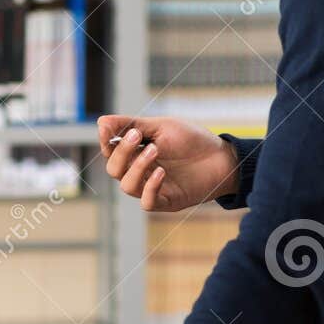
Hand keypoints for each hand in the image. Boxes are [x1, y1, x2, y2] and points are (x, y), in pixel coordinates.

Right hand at [98, 113, 239, 211]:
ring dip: (137, 167)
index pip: (110, 151)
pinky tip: (161, 172)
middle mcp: (140, 172)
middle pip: (114, 169)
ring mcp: (152, 187)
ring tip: (154, 150)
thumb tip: (101, 121)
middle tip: (137, 136)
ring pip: (127, 186)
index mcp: (136, 153)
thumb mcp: (162, 127)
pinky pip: (147, 202)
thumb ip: (132, 125)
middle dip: (122, 152)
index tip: (107, 129)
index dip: (105, 141)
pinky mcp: (167, 201)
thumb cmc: (192, 140)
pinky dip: (150, 187)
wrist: (223, 158)